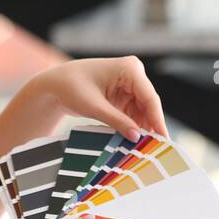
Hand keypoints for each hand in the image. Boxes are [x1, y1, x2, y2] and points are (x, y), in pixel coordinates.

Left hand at [28, 56, 168, 142]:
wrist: (55, 85)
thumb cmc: (70, 88)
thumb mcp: (94, 107)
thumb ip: (117, 121)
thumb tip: (137, 137)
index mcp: (129, 68)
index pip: (149, 97)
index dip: (157, 120)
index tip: (163, 139)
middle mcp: (133, 73)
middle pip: (148, 105)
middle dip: (150, 126)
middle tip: (155, 149)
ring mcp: (129, 83)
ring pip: (143, 110)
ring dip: (141, 128)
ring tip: (144, 148)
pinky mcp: (124, 94)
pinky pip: (133, 112)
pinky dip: (132, 125)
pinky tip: (133, 140)